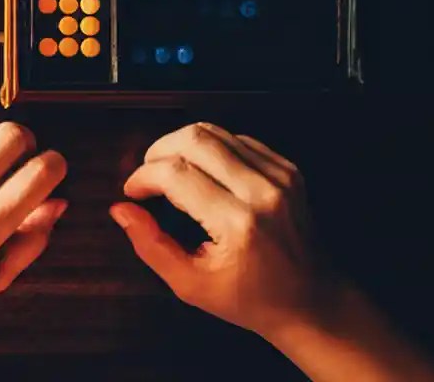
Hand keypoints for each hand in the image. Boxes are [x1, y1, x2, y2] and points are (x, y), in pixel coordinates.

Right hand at [110, 123, 330, 339]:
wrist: (312, 301)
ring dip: (182, 146)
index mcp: (237, 223)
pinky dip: (211, 148)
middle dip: (158, 152)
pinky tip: (203, 172)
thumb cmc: (250, 299)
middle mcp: (262, 192)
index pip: (175, 175)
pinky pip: (237, 139)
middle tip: (148, 177)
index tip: (133, 192)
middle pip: (193, 139)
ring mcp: (280, 176)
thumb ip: (150, 245)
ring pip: (214, 131)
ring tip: (171, 171)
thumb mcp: (190, 285)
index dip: (143, 177)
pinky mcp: (288, 169)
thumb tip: (120, 209)